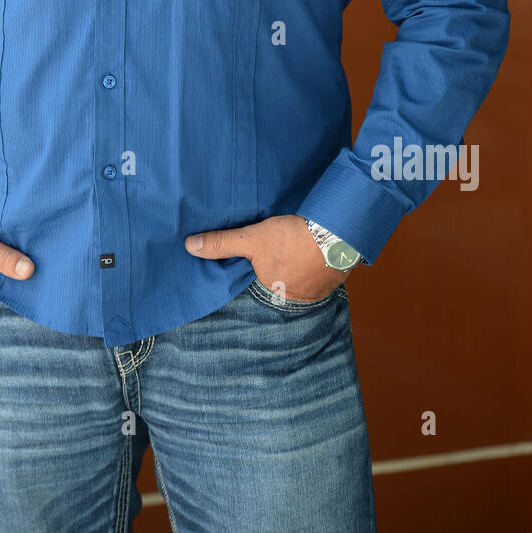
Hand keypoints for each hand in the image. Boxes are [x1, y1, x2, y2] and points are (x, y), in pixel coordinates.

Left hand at [185, 214, 343, 300]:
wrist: (340, 232)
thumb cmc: (294, 239)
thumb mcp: (252, 239)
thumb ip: (222, 244)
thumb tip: (190, 246)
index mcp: (272, 296)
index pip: (253, 296)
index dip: (246, 286)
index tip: (240, 277)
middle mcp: (294, 301)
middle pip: (274, 291)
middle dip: (269, 281)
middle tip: (263, 266)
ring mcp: (315, 292)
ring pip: (294, 284)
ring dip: (289, 275)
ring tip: (282, 260)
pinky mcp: (330, 280)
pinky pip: (312, 277)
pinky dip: (306, 268)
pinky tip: (302, 255)